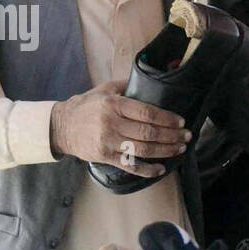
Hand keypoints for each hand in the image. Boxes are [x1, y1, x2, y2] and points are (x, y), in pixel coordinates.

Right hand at [50, 80, 188, 177]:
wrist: (62, 125)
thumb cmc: (86, 106)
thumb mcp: (104, 89)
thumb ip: (126, 85)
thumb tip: (151, 79)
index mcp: (113, 104)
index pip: (146, 112)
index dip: (166, 118)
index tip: (180, 122)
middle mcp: (111, 123)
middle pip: (148, 132)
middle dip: (171, 136)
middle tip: (186, 136)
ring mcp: (107, 142)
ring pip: (143, 149)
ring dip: (165, 150)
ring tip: (180, 148)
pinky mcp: (104, 157)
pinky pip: (130, 165)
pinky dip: (147, 170)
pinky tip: (161, 169)